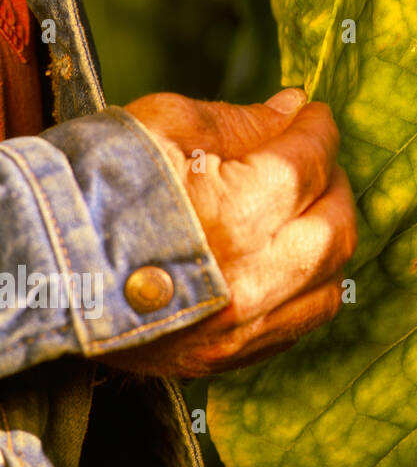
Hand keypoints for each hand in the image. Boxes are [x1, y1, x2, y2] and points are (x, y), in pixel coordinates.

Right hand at [100, 88, 356, 377]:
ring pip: (330, 279)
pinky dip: (309, 282)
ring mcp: (238, 328)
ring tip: (302, 205)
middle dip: (332, 181)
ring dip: (327, 234)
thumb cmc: (84, 186)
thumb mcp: (160, 127)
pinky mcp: (223, 358)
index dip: (317, 129)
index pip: (309, 163)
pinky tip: (286, 255)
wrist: (24, 265)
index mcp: (234, 216)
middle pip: (335, 226)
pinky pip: (301, 320)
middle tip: (313, 157)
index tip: (312, 115)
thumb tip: (292, 109)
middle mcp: (248, 281)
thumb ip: (240, 121)